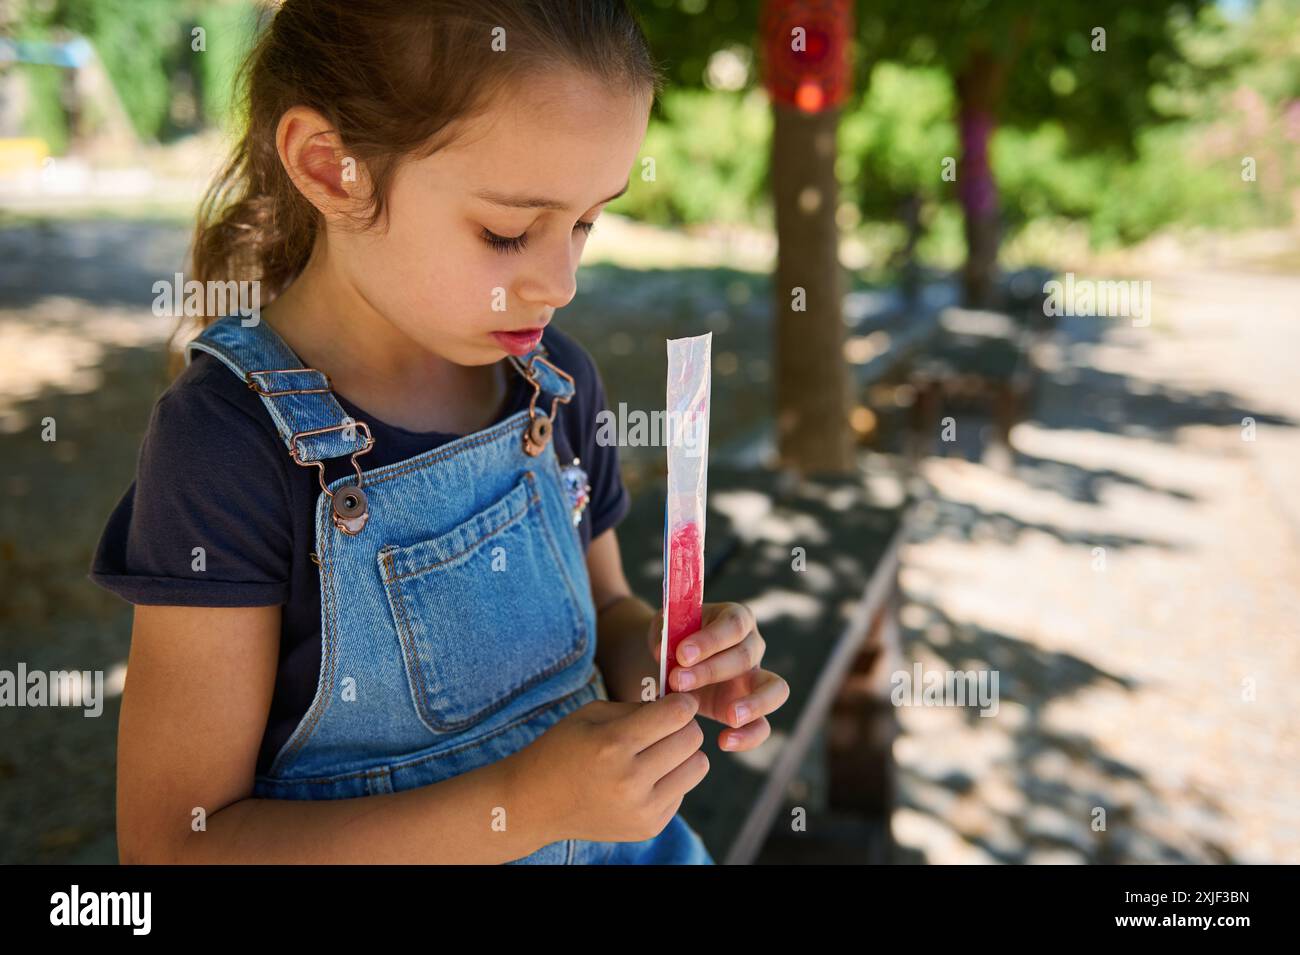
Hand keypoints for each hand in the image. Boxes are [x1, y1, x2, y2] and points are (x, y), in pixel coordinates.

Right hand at [507, 693, 708, 844]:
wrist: (535, 804)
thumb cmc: (562, 750)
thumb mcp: (591, 715)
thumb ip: (638, 707)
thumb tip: (680, 705)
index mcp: (613, 744)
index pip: (677, 714)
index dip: (682, 702)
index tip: (677, 702)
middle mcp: (630, 780)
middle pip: (692, 738)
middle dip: (684, 725)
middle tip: (666, 725)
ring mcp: (641, 809)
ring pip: (698, 767)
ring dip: (684, 754)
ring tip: (658, 752)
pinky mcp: (648, 827)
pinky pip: (683, 791)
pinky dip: (671, 780)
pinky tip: (644, 778)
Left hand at [648, 602, 789, 752]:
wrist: (673, 666)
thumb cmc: (673, 640)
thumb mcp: (664, 630)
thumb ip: (663, 635)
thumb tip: (664, 652)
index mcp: (735, 618)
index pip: (734, 624)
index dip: (710, 640)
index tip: (681, 654)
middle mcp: (753, 646)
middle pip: (746, 656)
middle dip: (710, 670)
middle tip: (678, 681)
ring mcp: (757, 679)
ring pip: (775, 690)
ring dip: (754, 703)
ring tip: (729, 716)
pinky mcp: (751, 710)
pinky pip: (763, 725)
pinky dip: (748, 736)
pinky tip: (723, 741)